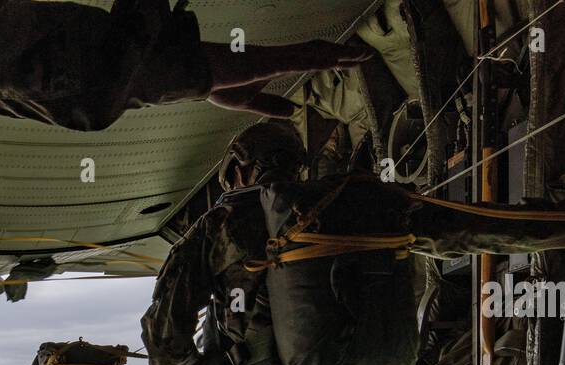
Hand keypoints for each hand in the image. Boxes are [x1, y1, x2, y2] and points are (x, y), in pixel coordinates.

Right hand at [204, 41, 372, 116]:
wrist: (199, 74)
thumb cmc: (218, 85)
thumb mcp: (250, 103)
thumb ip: (273, 106)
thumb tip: (295, 111)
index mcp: (275, 66)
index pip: (310, 60)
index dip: (331, 60)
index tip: (350, 62)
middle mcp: (279, 58)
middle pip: (317, 52)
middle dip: (342, 53)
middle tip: (365, 56)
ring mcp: (275, 58)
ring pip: (313, 52)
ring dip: (337, 53)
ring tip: (359, 55)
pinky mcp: (268, 62)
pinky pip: (297, 59)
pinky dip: (317, 58)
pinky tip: (332, 59)